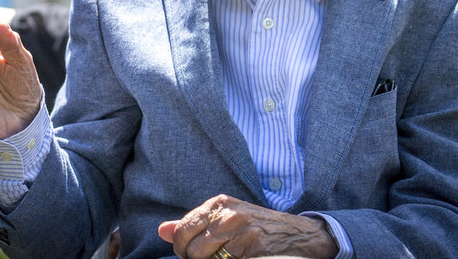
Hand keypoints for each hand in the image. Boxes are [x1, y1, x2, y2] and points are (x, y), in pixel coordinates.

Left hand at [157, 194, 337, 258]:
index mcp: (218, 204)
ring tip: (221, 258)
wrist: (294, 233)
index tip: (188, 254)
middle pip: (191, 246)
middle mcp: (227, 215)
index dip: (181, 247)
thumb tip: (162, 231)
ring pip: (205, 257)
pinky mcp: (252, 247)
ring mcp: (240, 231)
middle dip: (192, 258)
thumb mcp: (224, 217)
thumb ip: (193, 223)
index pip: (184, 228)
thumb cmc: (254, 225)